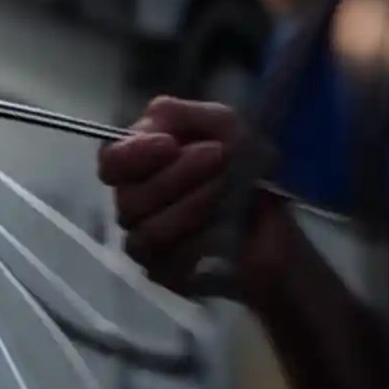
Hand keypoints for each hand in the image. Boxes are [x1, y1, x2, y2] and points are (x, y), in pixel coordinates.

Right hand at [99, 96, 286, 297]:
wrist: (278, 224)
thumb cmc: (245, 172)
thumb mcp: (227, 128)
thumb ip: (187, 114)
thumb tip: (153, 114)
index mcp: (139, 166)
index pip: (110, 162)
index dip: (133, 154)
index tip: (170, 144)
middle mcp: (134, 205)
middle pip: (128, 197)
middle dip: (176, 176)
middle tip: (219, 157)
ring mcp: (145, 243)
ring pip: (146, 231)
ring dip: (191, 206)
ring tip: (227, 190)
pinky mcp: (164, 274)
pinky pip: (168, 261)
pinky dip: (201, 240)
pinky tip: (224, 228)